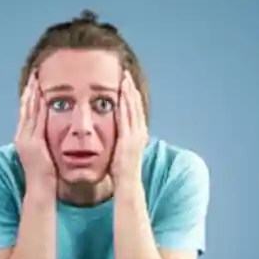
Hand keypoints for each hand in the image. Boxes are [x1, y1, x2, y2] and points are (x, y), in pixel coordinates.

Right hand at [14, 73, 56, 193]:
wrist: (42, 190)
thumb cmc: (47, 177)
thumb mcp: (45, 155)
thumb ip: (45, 143)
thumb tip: (51, 136)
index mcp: (25, 138)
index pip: (27, 112)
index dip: (30, 97)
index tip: (35, 83)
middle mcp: (23, 136)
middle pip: (26, 107)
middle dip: (30, 90)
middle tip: (35, 74)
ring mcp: (26, 139)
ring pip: (29, 111)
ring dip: (33, 94)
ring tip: (37, 79)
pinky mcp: (33, 143)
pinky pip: (36, 120)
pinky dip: (38, 107)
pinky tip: (43, 95)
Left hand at [112, 71, 149, 189]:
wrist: (128, 184)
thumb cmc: (123, 172)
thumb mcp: (123, 152)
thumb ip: (122, 142)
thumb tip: (118, 136)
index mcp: (139, 135)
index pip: (136, 111)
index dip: (132, 96)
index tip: (127, 83)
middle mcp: (139, 133)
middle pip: (136, 106)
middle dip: (131, 89)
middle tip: (125, 74)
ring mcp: (135, 135)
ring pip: (133, 109)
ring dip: (128, 93)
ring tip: (124, 79)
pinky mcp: (128, 139)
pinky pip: (126, 118)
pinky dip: (124, 105)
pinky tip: (120, 95)